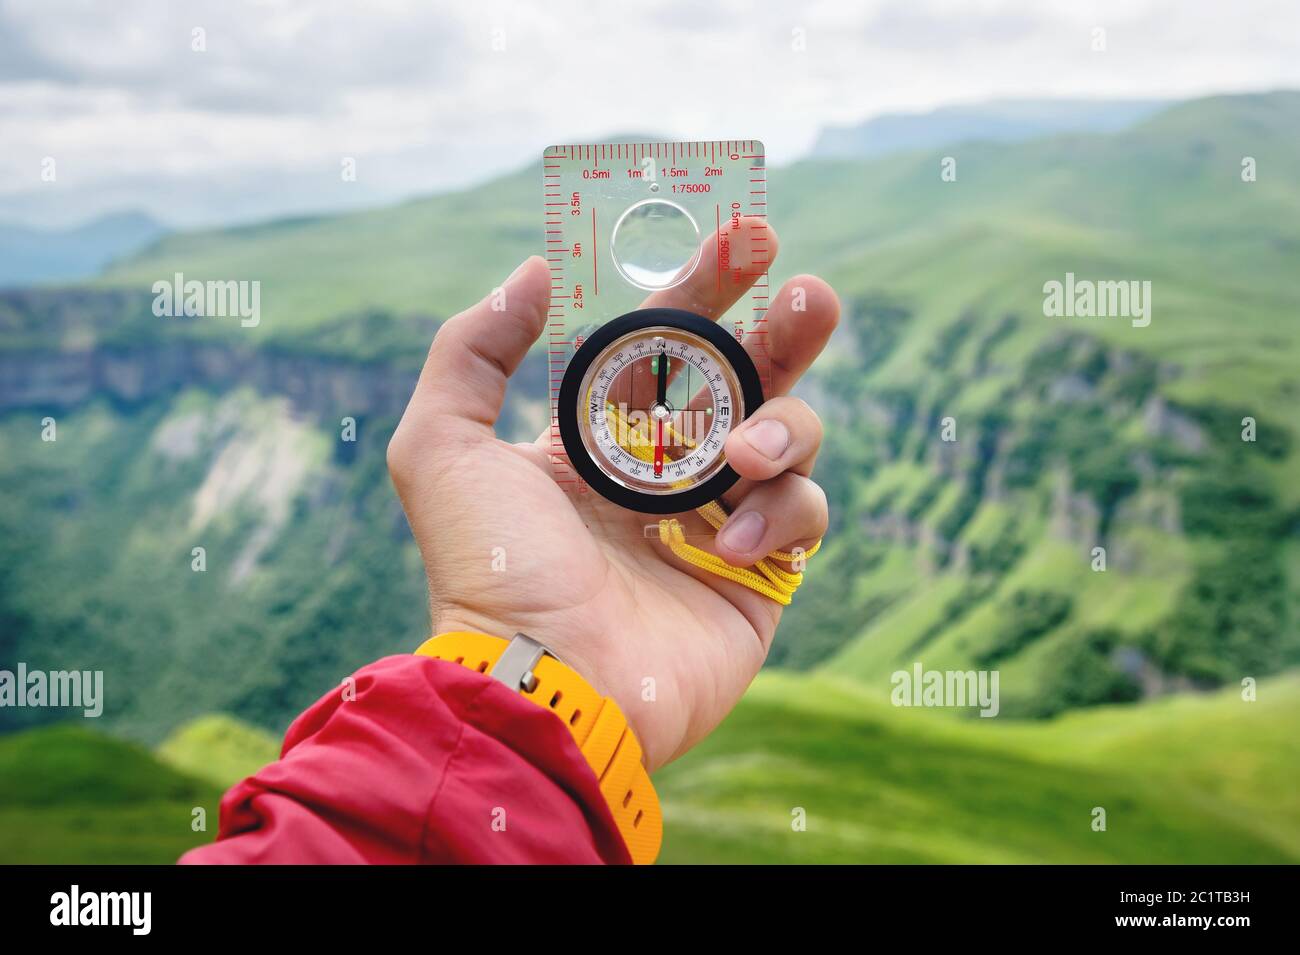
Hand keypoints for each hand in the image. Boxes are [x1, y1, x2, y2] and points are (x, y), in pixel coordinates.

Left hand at [387, 224, 838, 769]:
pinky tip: (719, 546)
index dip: (708, 285)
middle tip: (809, 293)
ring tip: (741, 457)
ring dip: (783, 427)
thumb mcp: (442, 445)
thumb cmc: (491, 567)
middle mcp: (667, 470)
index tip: (746, 233)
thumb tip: (535, 270)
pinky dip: (780, 514)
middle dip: (788, 327)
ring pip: (793, 436)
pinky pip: (807, 515)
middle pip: (750, 375)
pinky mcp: (761, 576)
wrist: (544, 681)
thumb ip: (474, 348)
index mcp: (602, 434)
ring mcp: (719, 521)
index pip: (669, 341)